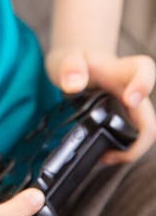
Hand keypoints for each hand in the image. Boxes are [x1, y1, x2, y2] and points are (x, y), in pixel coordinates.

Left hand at [45, 48, 155, 163]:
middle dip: (138, 141)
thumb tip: (73, 86)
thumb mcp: (67, 60)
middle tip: (110, 152)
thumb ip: (70, 68)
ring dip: (130, 150)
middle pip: (150, 116)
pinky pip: (134, 138)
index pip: (144, 71)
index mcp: (124, 69)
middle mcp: (135, 89)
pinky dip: (122, 150)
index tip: (129, 100)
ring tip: (104, 156)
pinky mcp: (128, 119)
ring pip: (146, 133)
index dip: (142, 86)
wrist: (77, 67)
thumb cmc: (76, 62)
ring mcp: (134, 106)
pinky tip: (104, 154)